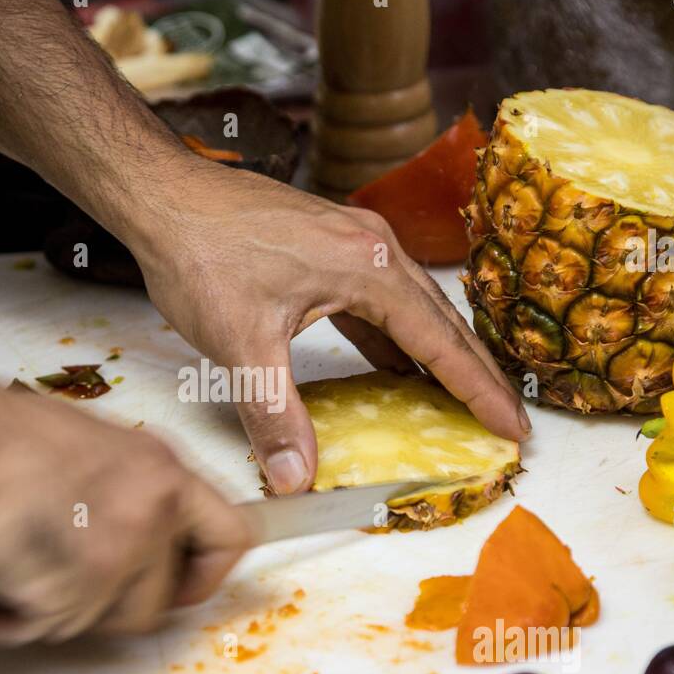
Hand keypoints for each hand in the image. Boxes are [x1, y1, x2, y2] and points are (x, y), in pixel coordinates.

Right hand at [0, 377, 251, 643]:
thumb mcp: (97, 448)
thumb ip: (133, 496)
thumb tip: (146, 540)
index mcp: (163, 475)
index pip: (231, 538)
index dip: (204, 574)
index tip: (183, 586)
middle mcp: (149, 517)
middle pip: (155, 605)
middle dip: (104, 601)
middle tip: (56, 565)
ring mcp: (111, 561)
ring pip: (90, 625)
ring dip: (42, 603)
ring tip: (10, 549)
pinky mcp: (65, 596)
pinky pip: (31, 631)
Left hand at [126, 159, 530, 494]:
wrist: (160, 194)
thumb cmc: (200, 254)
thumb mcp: (239, 344)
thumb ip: (273, 414)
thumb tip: (294, 479)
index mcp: (369, 267)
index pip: (440, 341)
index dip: (479, 390)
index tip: (513, 428)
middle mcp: (373, 248)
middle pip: (441, 322)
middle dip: (474, 375)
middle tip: (507, 423)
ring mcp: (351, 242)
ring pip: (411, 310)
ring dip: (436, 356)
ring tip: (462, 401)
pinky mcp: (327, 248)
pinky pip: (378, 302)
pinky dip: (394, 339)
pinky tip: (395, 367)